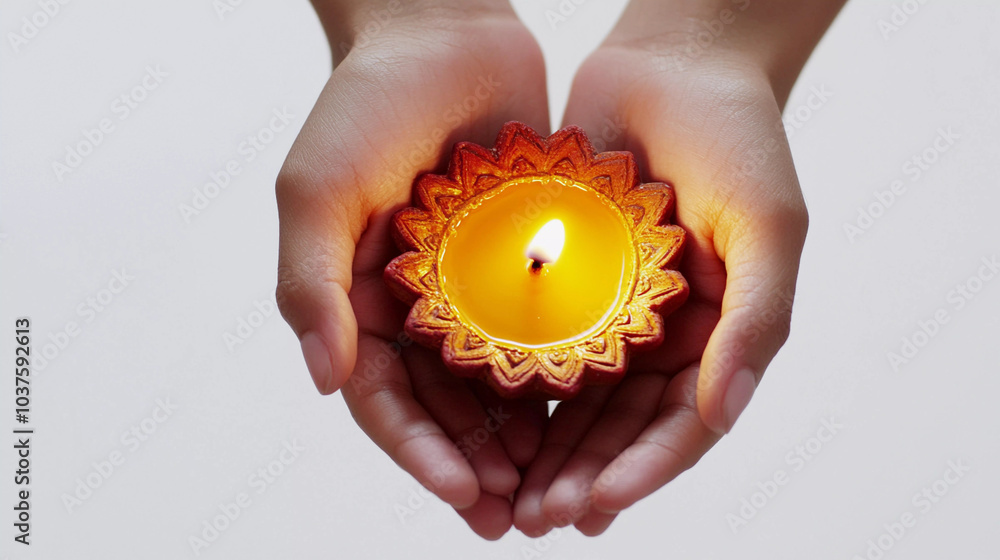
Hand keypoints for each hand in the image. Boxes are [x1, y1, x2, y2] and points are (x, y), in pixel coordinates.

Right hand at [275, 3, 549, 538]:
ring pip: (497, 388)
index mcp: (358, 303)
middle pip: (443, 410)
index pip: (383, 400)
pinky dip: (560, 381)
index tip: (461, 493)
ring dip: (522, 442)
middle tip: (517, 518)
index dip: (417, 453)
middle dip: (477, 466)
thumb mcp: (317, 187)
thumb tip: (323, 382)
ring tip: (558, 490)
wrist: (443, 32)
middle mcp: (414, 309)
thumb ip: (311, 284)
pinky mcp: (522, 267)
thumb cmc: (367, 103)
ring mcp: (469, 293)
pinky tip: (591, 419)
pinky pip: (543, 335)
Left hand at [512, 32, 810, 535]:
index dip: (642, 471)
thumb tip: (725, 417)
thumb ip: (757, 321)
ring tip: (505, 493)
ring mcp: (612, 312)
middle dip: (581, 476)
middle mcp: (664, 336)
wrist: (677, 62)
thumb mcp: (768, 225)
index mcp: (719, 337)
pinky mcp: (564, 280)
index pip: (683, 426)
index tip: (596, 505)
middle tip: (536, 519)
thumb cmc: (740, 138)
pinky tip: (480, 419)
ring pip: (574, 399)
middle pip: (620, 428)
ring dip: (542, 450)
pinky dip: (513, 384)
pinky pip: (535, 341)